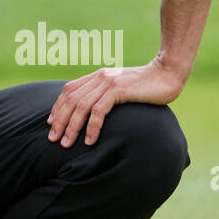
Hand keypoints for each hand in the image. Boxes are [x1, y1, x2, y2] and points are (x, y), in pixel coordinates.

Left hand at [45, 57, 185, 147]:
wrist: (167, 74)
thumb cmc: (146, 86)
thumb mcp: (121, 89)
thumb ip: (106, 95)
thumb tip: (93, 112)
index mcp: (98, 76)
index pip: (69, 90)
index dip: (57, 107)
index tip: (51, 124)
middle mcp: (100, 77)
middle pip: (71, 100)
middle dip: (60, 121)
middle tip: (54, 140)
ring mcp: (109, 82)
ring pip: (81, 106)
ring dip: (72, 127)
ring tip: (67, 144)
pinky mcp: (119, 90)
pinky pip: (99, 111)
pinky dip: (92, 127)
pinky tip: (90, 141)